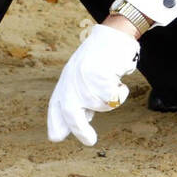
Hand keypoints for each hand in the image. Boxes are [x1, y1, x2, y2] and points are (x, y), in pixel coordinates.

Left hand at [47, 23, 139, 145]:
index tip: (56, 137)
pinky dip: (121, 92)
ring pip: (100, 105)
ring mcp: (84, 78)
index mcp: (67, 80)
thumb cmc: (103, 56)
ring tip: (112, 81)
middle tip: (90, 142)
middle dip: (79, 129)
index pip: (57, 104)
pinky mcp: (99, 76)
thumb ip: (81, 95)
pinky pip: (113, 97)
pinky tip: (119, 77)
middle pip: (71, 113)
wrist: (115, 34)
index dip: (56, 121)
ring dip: (111, 100)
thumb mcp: (85, 75)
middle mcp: (72, 80)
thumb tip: (84, 119)